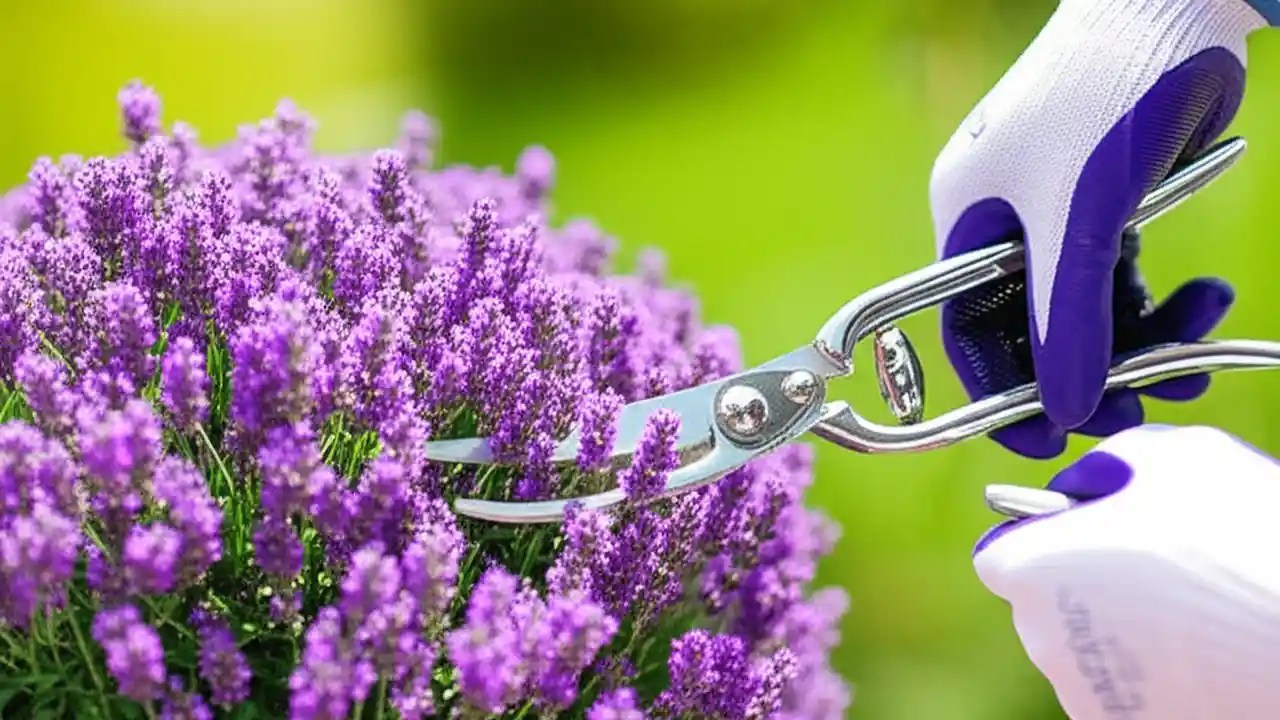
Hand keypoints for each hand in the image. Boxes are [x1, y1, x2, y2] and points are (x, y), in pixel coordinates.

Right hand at [930, 0, 1266, 457]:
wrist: (1175, 7)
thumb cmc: (1106, 96)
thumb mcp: (1080, 220)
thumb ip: (1068, 320)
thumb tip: (1063, 410)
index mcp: (968, 221)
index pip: (968, 331)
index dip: (1002, 393)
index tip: (1047, 441)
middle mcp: (1006, 225)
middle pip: (1037, 329)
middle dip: (1090, 373)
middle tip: (1141, 409)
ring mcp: (1059, 217)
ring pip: (1090, 312)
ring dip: (1144, 343)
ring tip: (1198, 352)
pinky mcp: (1112, 209)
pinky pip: (1128, 284)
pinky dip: (1167, 305)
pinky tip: (1209, 301)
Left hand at [974, 424, 1279, 719]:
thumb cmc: (1231, 529)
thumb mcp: (1161, 454)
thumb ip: (1099, 467)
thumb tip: (1082, 487)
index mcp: (1027, 568)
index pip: (1000, 552)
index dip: (1043, 536)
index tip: (1089, 529)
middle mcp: (1039, 638)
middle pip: (1043, 603)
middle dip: (1083, 581)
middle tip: (1154, 564)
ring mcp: (1084, 692)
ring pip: (1085, 648)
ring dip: (1120, 627)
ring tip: (1190, 607)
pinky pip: (1126, 688)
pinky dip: (1154, 671)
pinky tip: (1202, 648)